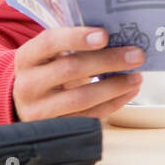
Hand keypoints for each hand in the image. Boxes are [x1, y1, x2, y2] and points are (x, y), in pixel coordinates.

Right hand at [12, 26, 143, 121]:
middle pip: (70, 69)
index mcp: (27, 57)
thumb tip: (119, 35)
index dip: (77, 37)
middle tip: (136, 55)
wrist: (28, 103)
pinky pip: (88, 117)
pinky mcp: (54, 129)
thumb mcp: (51, 54)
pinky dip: (113, 103)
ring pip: (81, 97)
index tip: (105, 35)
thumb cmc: (49, 70)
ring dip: (114, 86)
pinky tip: (129, 91)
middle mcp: (27, 84)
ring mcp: (38, 110)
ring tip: (136, 76)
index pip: (50, 42)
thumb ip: (75, 44)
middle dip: (108, 61)